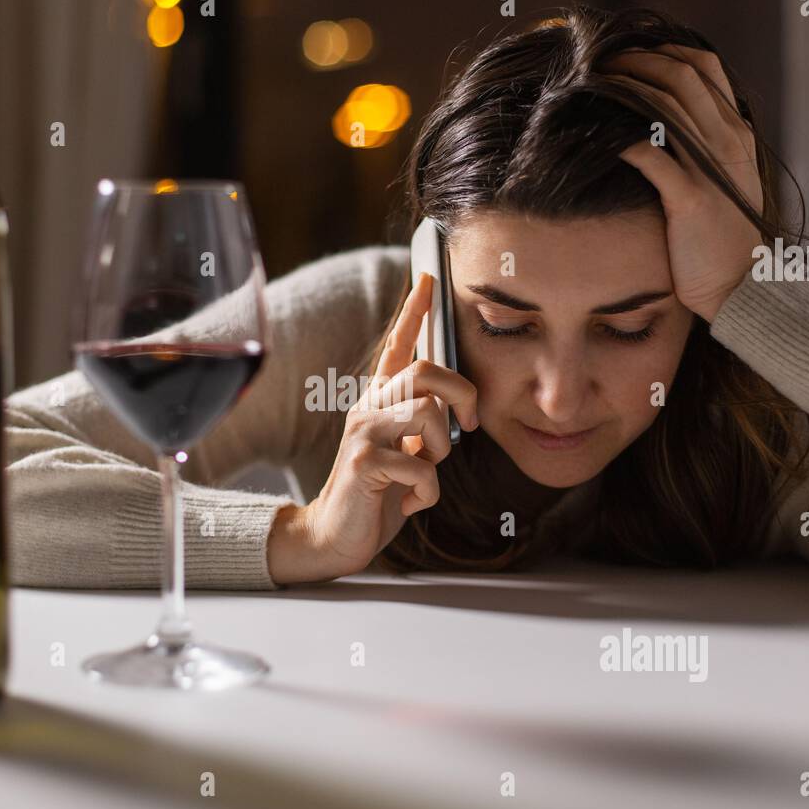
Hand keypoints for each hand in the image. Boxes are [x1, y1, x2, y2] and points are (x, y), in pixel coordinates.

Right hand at [267, 272, 478, 582]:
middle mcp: (368, 407)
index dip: (414, 309)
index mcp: (380, 400)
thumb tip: (458, 408)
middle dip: (462, 396)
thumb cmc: (379, 492)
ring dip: (441, 452)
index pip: (397, 345)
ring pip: (427, 414)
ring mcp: (363, 431)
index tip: (430, 274)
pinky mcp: (364, 462)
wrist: (338, 534)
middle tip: (470, 426)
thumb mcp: (407, 450)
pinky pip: (421, 467)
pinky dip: (427, 493)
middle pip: (425, 370)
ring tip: (426, 473)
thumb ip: (424, 425)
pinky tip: (408, 504)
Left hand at [604, 45, 764, 322]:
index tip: (630, 54)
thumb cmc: (723, 238)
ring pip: (664, 106)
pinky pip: (651, 155)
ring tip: (592, 87)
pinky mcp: (690, 199)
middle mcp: (727, 141)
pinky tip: (598, 139)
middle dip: (635, 62)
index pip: (705, 66)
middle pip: (680, 76)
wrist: (741, 285)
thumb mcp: (725, 181)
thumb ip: (705, 148)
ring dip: (623, 90)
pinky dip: (621, 140)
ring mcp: (711, 168)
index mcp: (736, 133)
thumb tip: (665, 123)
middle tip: (600, 63)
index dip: (664, 51)